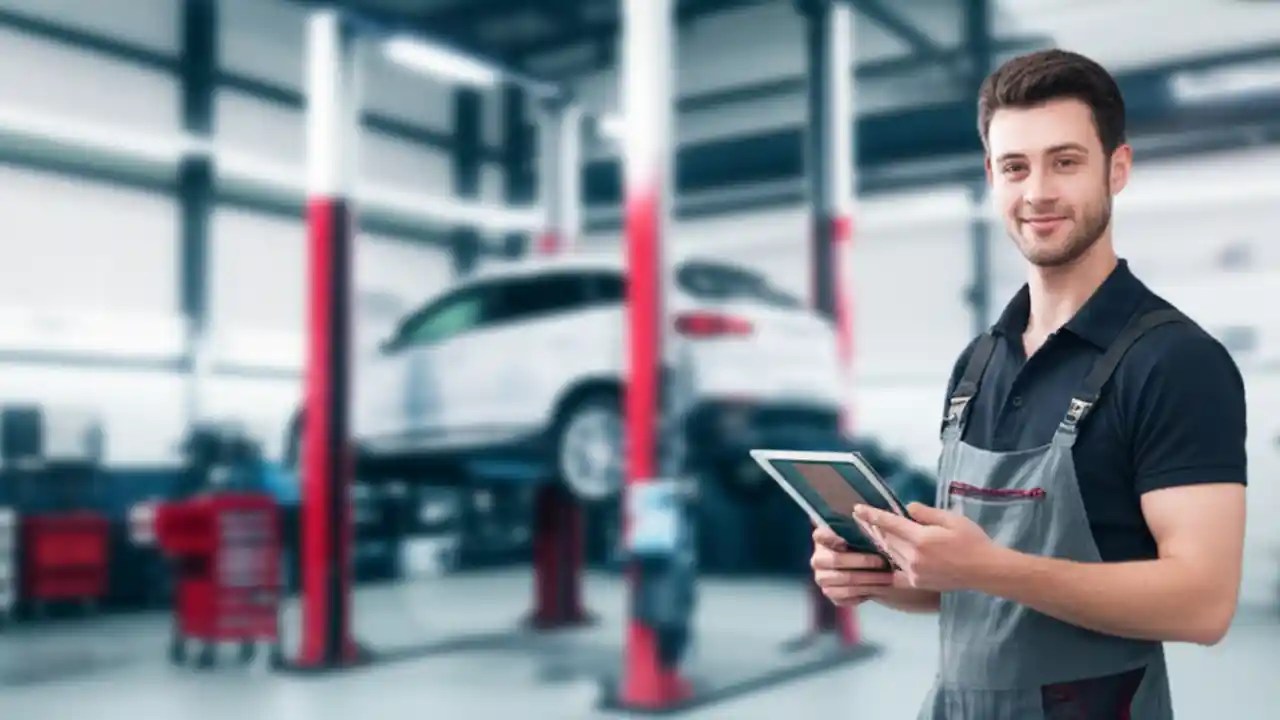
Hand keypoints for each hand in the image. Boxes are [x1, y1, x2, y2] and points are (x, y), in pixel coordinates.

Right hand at [810, 525, 894, 605]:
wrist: (873, 572)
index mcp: (823, 539)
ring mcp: (822, 578)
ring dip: (868, 579)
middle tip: (882, 562)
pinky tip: (879, 588)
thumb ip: (865, 524)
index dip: (831, 538)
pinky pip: (846, 596)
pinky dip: (864, 592)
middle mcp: (818, 559)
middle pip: (835, 560)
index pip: (820, 535)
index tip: (846, 541)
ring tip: (887, 576)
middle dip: (862, 561)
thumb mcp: (868, 532)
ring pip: (844, 579)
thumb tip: (862, 512)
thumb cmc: (869, 546)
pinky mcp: (832, 595)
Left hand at [852, 502, 1003, 592]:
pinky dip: (890, 562)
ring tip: (873, 533)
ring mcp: (914, 572)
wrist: (985, 570)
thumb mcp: (952, 519)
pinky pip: (896, 571)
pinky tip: (885, 557)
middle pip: (886, 539)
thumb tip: (908, 508)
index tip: (857, 508)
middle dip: (873, 528)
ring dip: (881, 543)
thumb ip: (926, 513)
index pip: (889, 524)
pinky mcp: (917, 583)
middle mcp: (913, 557)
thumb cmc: (972, 541)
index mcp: (921, 538)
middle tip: (861, 518)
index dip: (871, 515)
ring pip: (890, 554)